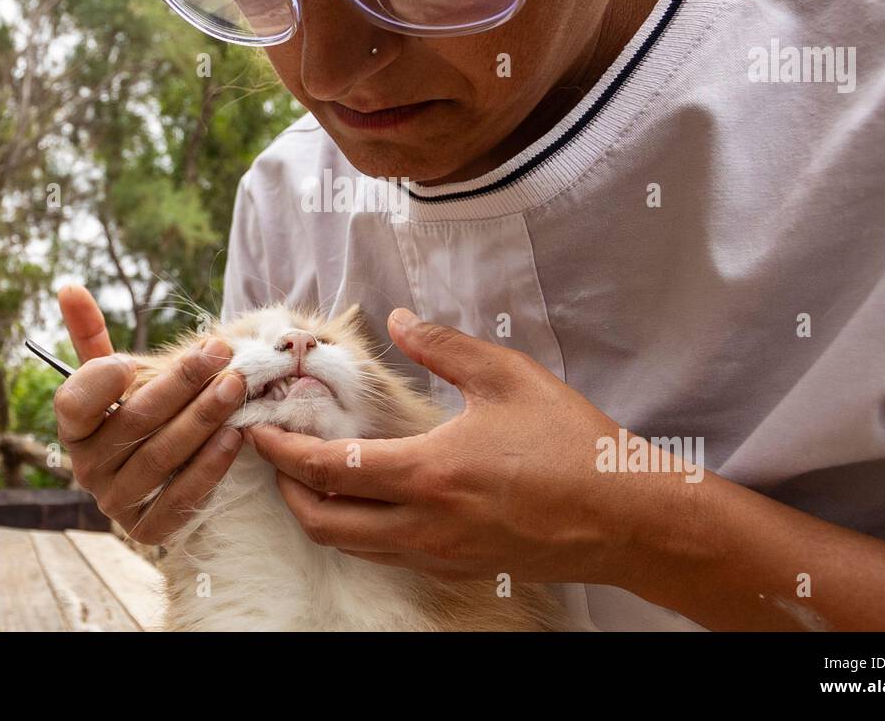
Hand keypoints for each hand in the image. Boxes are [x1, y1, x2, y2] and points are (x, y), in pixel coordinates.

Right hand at [53, 284, 244, 543]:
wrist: (162, 472)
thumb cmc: (137, 411)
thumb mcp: (116, 374)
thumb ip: (91, 334)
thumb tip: (69, 286)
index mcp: (73, 427)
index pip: (72, 405)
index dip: (97, 384)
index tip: (127, 361)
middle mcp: (87, 468)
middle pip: (133, 423)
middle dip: (179, 384)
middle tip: (219, 352)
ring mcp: (116, 503)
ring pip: (161, 458)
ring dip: (202, 419)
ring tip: (236, 386)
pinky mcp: (148, 530)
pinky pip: (180, 499)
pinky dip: (209, 468)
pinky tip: (236, 436)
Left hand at [247, 308, 679, 583]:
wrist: (625, 517)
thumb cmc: (571, 443)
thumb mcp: (507, 376)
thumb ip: (443, 345)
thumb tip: (396, 319)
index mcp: (428, 474)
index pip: (329, 470)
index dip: (282, 451)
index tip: (259, 430)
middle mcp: (423, 525)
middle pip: (324, 523)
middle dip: (286, 490)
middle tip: (276, 455)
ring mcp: (440, 553)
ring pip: (352, 545)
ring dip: (320, 512)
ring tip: (315, 472)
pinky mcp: (459, 565)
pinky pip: (388, 553)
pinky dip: (359, 528)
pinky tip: (369, 496)